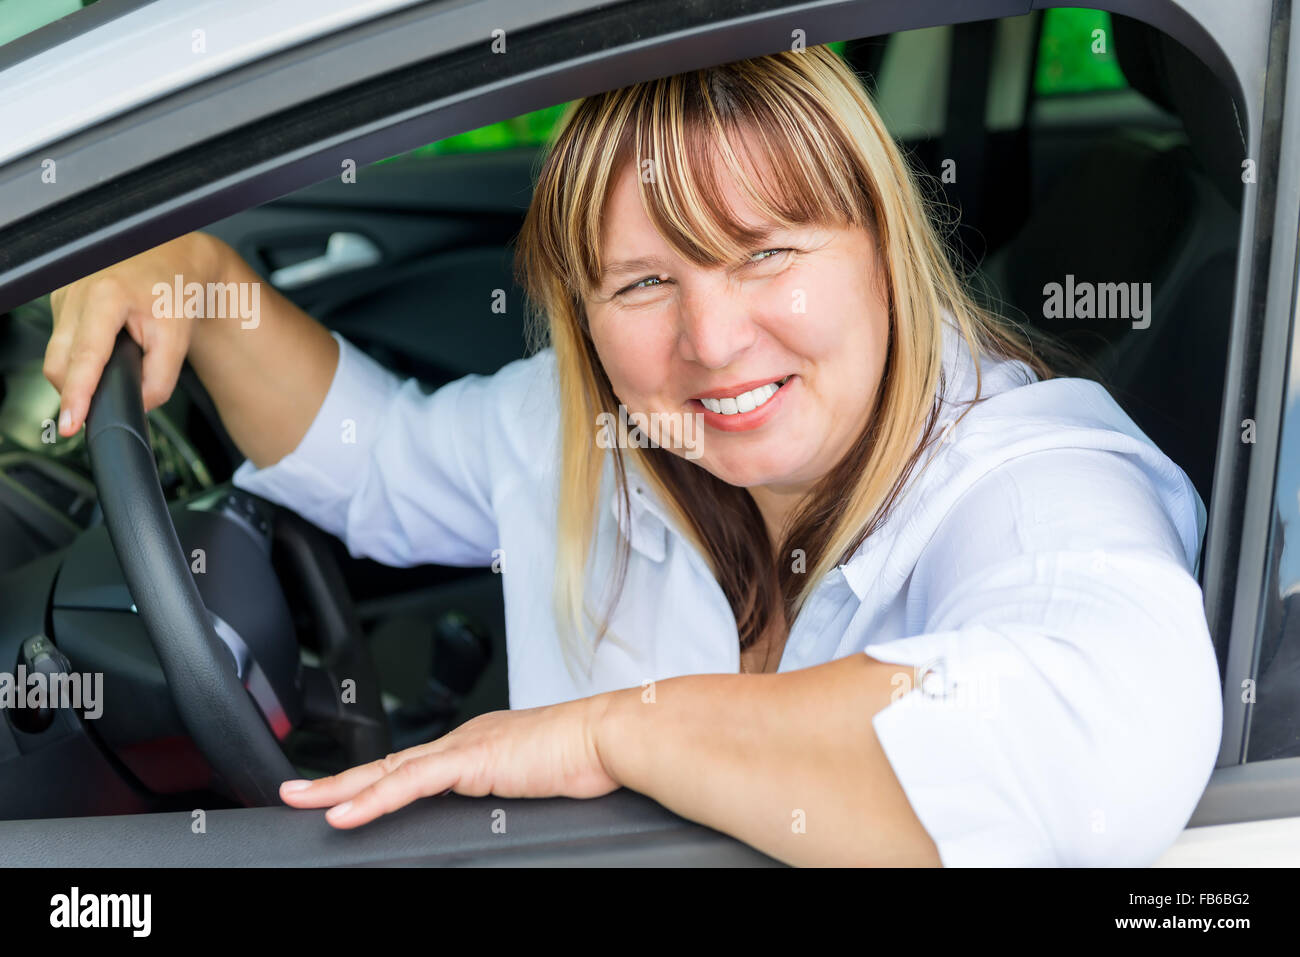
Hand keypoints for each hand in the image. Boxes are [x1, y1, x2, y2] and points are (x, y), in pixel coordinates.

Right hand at [44, 231, 226, 436]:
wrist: (173, 255)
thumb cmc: (176, 289)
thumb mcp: (178, 339)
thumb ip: (159, 379)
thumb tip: (137, 405)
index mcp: (107, 297)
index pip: (85, 357)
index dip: (76, 395)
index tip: (70, 423)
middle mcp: (77, 292)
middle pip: (59, 362)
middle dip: (74, 391)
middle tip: (94, 407)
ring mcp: (64, 292)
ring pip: (56, 352)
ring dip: (76, 371)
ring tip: (108, 367)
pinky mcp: (60, 295)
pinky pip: (59, 336)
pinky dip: (76, 352)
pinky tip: (101, 347)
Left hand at [279, 695, 618, 827]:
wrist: (609, 736)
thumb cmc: (588, 758)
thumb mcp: (536, 783)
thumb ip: (509, 793)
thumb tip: (503, 813)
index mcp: (479, 745)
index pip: (414, 766)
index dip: (375, 780)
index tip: (345, 793)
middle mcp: (465, 740)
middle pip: (389, 765)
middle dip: (340, 781)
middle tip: (296, 792)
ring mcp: (465, 747)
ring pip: (388, 771)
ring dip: (340, 788)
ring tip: (301, 801)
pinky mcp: (470, 759)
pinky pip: (410, 783)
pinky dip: (373, 799)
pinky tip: (343, 811)